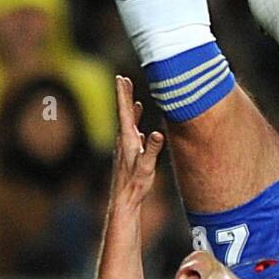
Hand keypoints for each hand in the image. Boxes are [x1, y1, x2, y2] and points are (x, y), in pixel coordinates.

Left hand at [108, 75, 163, 207]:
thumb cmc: (135, 184)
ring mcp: (125, 147)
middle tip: (123, 79)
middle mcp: (124, 140)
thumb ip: (152, 149)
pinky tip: (138, 124)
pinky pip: (131, 132)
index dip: (123, 94)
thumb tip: (157, 133)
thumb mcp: (146, 166)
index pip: (124, 112)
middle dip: (124, 95)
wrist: (124, 200)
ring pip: (127, 122)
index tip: (121, 78)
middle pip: (123, 112)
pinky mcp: (128, 154)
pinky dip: (134, 123)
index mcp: (128, 140)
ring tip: (131, 97)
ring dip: (128, 108)